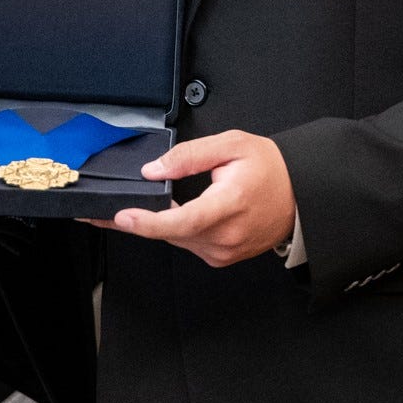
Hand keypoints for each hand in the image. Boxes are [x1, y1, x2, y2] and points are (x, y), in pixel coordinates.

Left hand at [101, 127, 296, 264]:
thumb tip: (154, 170)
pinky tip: (172, 215)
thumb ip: (190, 155)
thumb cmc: (270, 168)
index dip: (150, 221)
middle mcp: (227, 234)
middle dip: (138, 220)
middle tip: (103, 212)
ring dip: (157, 224)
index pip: (185, 220)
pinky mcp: (221, 258)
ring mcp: (224, 250)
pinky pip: (188, 244)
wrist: (299, 195)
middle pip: (172, 231)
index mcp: (231, 203)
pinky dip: (176, 230)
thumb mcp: (232, 145)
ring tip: (134, 210)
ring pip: (177, 239)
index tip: (123, 216)